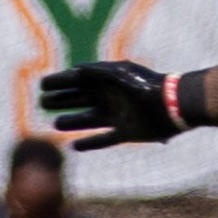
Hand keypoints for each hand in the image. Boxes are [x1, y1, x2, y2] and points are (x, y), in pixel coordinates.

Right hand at [38, 60, 179, 149]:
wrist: (174, 106)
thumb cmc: (147, 86)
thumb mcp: (120, 74)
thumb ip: (97, 72)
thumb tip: (75, 70)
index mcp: (108, 81)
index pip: (78, 80)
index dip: (60, 81)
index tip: (43, 85)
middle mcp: (111, 97)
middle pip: (80, 98)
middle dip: (61, 99)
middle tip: (42, 102)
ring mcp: (118, 115)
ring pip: (88, 119)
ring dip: (72, 121)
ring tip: (55, 124)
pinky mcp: (127, 132)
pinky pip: (104, 139)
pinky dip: (90, 144)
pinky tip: (75, 147)